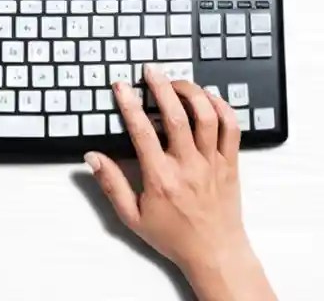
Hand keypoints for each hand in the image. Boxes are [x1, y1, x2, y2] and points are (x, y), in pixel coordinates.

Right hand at [85, 66, 276, 300]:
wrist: (214, 252)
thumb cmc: (173, 236)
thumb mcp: (132, 216)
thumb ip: (112, 184)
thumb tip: (93, 158)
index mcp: (161, 178)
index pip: (142, 132)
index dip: (129, 105)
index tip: (121, 87)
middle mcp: (188, 166)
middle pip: (176, 115)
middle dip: (161, 86)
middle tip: (151, 71)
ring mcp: (212, 162)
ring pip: (206, 116)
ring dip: (191, 92)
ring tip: (177, 82)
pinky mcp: (230, 163)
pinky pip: (231, 127)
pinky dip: (221, 107)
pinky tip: (208, 98)